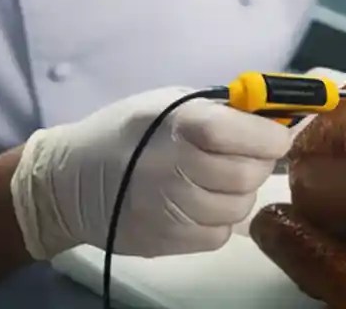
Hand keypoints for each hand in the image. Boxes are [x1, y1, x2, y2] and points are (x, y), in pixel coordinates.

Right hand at [10, 87, 292, 259]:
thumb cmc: (127, 132)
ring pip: (239, 208)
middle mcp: (175, 168)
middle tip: (247, 156)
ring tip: (219, 179)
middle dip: (260, 164)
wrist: (69, 182)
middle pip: (249, 175)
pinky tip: (202, 203)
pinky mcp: (166, 242)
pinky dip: (220, 220)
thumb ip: (219, 111)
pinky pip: (220, 235)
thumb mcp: (169, 103)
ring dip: (240, 193)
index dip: (271, 137)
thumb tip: (272, 117)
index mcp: (179, 124)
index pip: (246, 134)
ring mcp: (170, 210)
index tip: (276, 135)